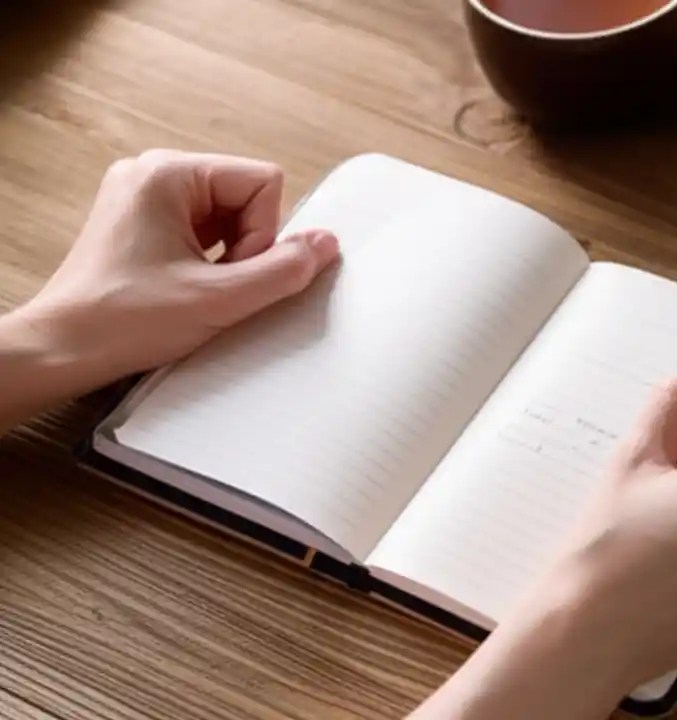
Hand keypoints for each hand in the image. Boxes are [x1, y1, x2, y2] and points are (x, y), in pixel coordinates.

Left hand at [20, 149, 338, 384]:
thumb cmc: (124, 321)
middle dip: (247, 243)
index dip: (265, 233)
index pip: (263, 182)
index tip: (232, 272)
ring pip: (227, 212)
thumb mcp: (219, 300)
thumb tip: (328, 243)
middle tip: (216, 283)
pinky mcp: (139, 219)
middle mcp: (152, 171)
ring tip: (198, 286)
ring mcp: (142, 194)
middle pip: (246, 194)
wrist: (60, 349)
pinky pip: (202, 225)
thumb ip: (283, 270)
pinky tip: (187, 285)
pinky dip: (209, 257)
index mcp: (167, 173)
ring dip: (229, 253)